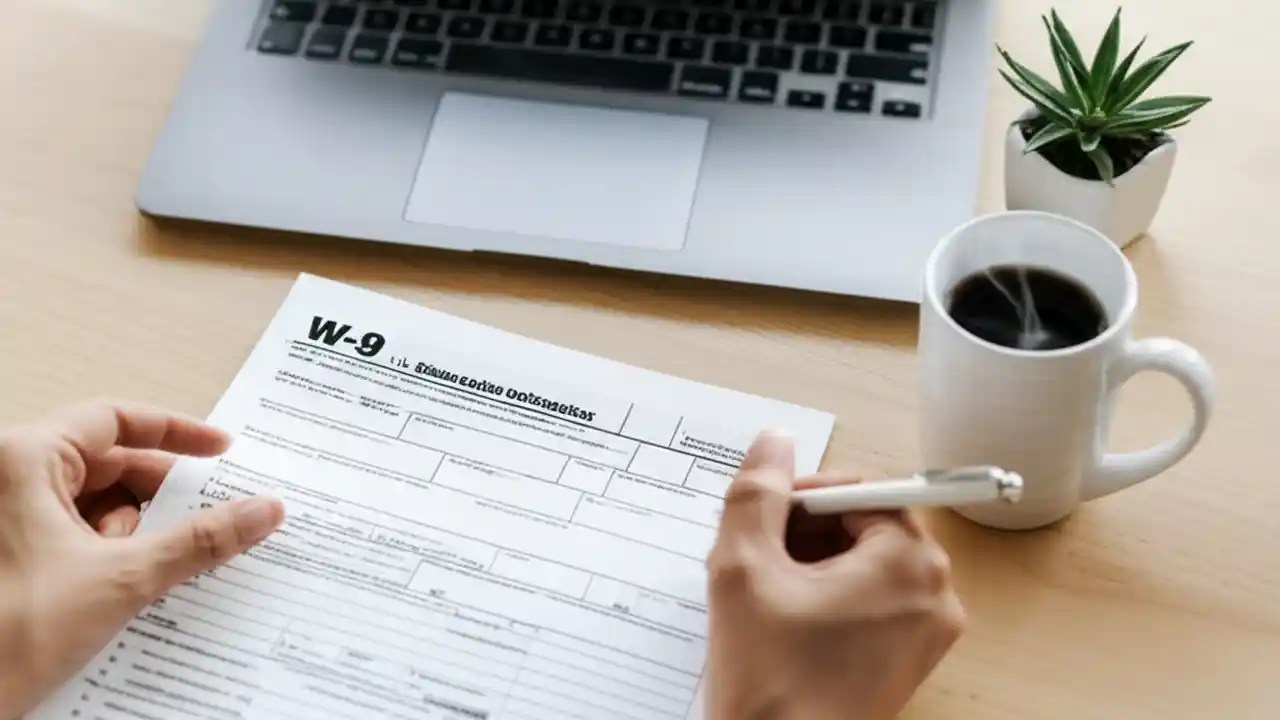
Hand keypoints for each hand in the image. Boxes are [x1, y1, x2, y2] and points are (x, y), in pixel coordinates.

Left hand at [0, 401, 284, 718]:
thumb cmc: (6, 636)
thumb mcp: (121, 579)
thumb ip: (199, 540)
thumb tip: (261, 511)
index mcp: (24, 459)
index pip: (114, 419)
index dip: (175, 432)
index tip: (219, 451)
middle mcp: (8, 476)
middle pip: (107, 463)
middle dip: (156, 497)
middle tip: (207, 518)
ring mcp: (5, 514)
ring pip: (92, 502)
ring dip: (130, 532)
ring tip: (147, 571)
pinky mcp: (9, 550)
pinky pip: (72, 532)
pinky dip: (107, 551)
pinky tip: (125, 585)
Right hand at [705, 431, 964, 719]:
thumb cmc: (771, 680)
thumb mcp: (744, 568)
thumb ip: (756, 494)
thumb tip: (772, 441)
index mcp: (909, 562)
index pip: (859, 490)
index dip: (802, 496)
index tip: (761, 519)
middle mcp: (934, 593)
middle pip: (865, 525)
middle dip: (803, 532)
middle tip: (755, 558)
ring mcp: (925, 632)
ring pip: (863, 563)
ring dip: (810, 564)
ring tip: (765, 594)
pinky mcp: (907, 661)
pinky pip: (870, 602)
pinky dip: (826, 598)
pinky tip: (784, 620)